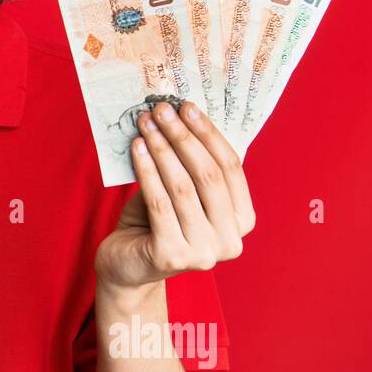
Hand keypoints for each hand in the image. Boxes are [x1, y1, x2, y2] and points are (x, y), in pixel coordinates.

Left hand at [94, 100, 254, 289]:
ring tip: (146, 124)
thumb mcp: (183, 192)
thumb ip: (192, 164)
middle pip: (208, 176)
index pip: (231, 168)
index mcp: (243, 221)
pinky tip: (136, 149)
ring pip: (182, 187)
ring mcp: (203, 253)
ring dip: (162, 149)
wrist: (127, 265)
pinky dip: (146, 170)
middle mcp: (230, 241)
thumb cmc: (156, 223)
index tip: (187, 107)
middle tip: (162, 110)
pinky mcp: (172, 256)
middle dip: (183, 137)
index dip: (209, 134)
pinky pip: (158, 202)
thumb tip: (182, 114)